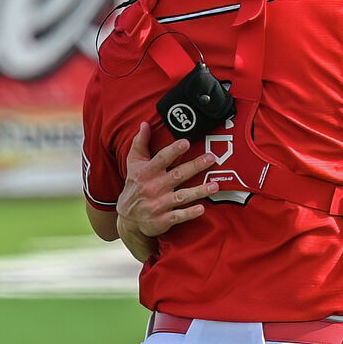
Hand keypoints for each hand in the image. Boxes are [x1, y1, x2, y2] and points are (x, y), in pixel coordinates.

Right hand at [116, 123, 215, 259]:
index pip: (161, 159)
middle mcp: (153, 187)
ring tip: (215, 185)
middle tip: (211, 158)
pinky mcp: (163, 219)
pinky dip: (189, 213)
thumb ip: (140, 144)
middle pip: (177, 175)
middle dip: (195, 166)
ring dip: (199, 191)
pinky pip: (178, 216)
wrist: (127, 218)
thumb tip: (144, 124)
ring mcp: (158, 204)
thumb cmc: (135, 185)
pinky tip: (202, 209)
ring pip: (181, 196)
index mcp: (146, 172)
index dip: (173, 151)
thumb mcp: (133, 164)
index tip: (186, 142)